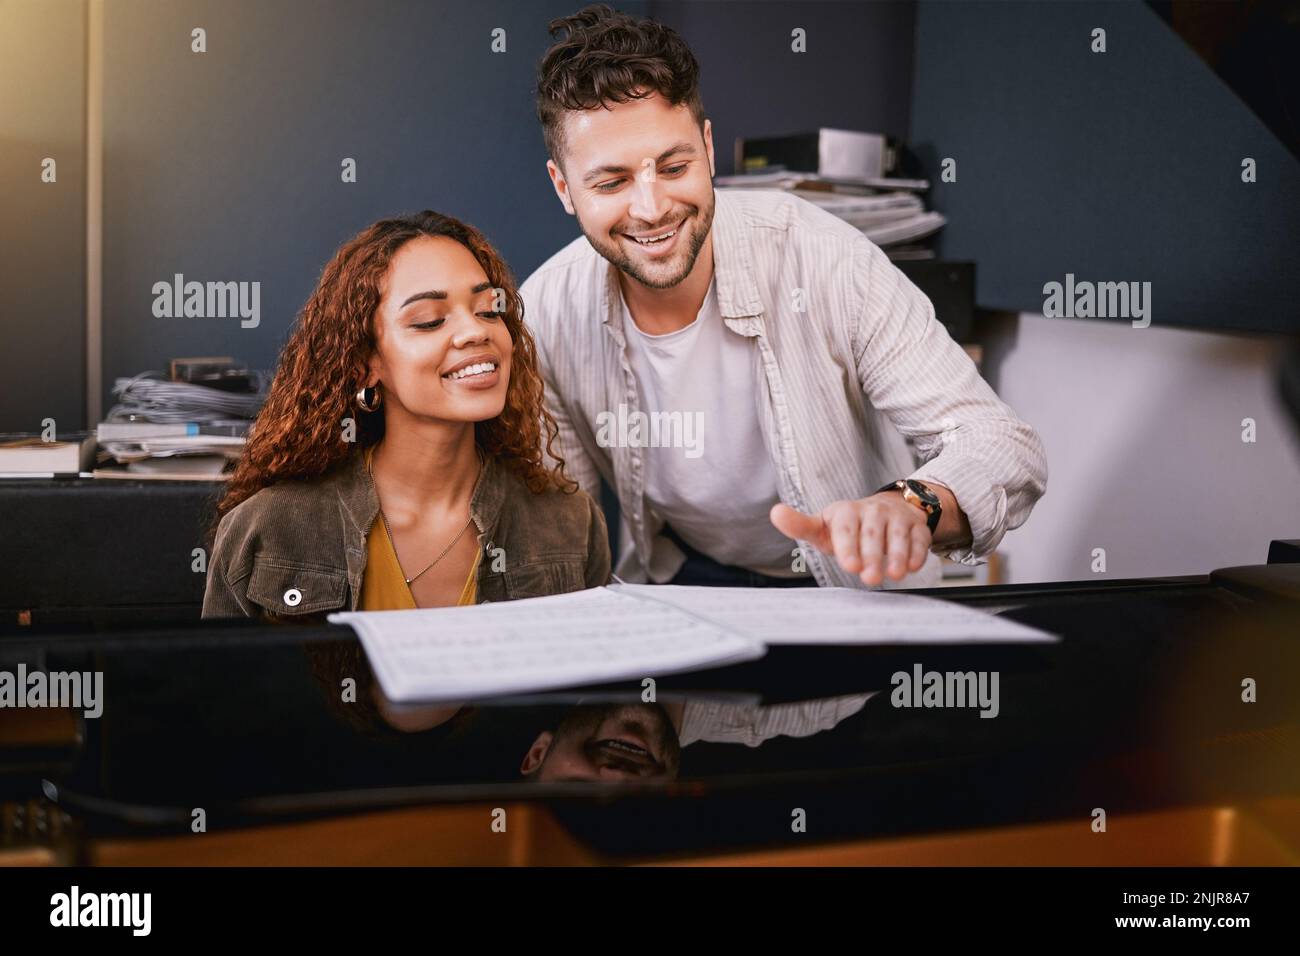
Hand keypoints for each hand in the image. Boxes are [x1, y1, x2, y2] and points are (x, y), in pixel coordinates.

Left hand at [770, 494, 931, 585]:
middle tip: (870, 578)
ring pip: (897, 534)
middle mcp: (872, 511)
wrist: (885, 512)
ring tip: (894, 574)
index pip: (845, 528)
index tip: (849, 566)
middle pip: (871, 534)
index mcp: (845, 512)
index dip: (847, 546)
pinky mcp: (916, 525)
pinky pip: (919, 537)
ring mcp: (895, 517)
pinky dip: (917, 551)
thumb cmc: (848, 527)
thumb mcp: (822, 527)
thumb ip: (800, 525)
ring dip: (896, 555)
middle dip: (872, 556)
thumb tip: (775, 513)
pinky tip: (912, 566)